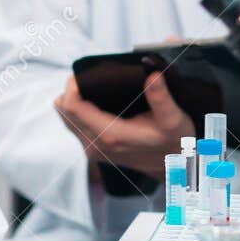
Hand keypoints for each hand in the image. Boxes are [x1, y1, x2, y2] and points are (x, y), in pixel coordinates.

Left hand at [54, 71, 194, 177]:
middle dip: (73, 90)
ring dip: (74, 101)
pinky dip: (78, 111)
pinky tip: (93, 102)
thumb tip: (152, 74)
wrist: (175, 168)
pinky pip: (74, 126)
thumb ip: (160, 96)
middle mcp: (96, 145)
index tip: (83, 72)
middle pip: (64, 110)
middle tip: (89, 76)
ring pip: (66, 118)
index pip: (71, 106)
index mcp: (110, 135)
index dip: (73, 85)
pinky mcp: (94, 151)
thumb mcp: (173, 119)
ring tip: (90, 87)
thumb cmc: (174, 142)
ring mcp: (93, 150)